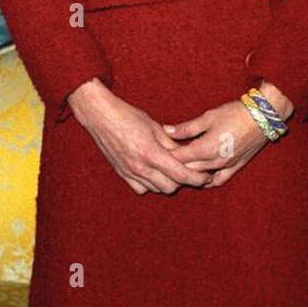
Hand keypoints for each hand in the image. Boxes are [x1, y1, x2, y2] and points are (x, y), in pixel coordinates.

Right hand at [67, 78, 212, 195]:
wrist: (101, 117)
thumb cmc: (129, 117)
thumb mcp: (155, 127)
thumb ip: (172, 144)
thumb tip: (187, 154)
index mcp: (151, 154)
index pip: (180, 175)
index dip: (197, 178)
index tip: (206, 177)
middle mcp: (140, 167)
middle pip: (170, 187)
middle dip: (183, 181)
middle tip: (191, 171)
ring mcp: (129, 173)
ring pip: (156, 189)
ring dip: (168, 183)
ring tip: (174, 171)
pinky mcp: (121, 174)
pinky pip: (141, 189)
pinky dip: (151, 185)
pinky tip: (155, 173)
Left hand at [166, 85, 289, 186]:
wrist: (262, 116)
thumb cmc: (234, 113)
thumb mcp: (208, 117)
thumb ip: (186, 128)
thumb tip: (166, 130)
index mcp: (205, 148)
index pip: (178, 158)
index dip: (165, 156)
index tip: (154, 152)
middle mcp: (214, 161)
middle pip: (187, 170)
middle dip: (173, 166)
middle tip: (161, 162)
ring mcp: (226, 166)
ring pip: (200, 177)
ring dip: (188, 174)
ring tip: (177, 169)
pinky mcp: (236, 167)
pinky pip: (218, 180)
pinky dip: (207, 181)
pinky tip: (200, 178)